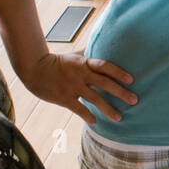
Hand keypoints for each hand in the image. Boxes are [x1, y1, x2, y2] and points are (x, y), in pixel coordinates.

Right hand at [22, 51, 136, 124]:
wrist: (34, 68)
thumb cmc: (57, 61)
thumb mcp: (74, 55)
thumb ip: (89, 54)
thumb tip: (103, 46)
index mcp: (84, 63)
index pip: (105, 66)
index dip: (119, 72)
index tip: (132, 80)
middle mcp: (81, 74)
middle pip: (104, 84)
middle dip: (121, 92)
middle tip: (134, 100)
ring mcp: (72, 86)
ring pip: (94, 99)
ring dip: (108, 109)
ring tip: (119, 117)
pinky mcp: (63, 98)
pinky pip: (78, 108)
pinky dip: (87, 115)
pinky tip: (95, 122)